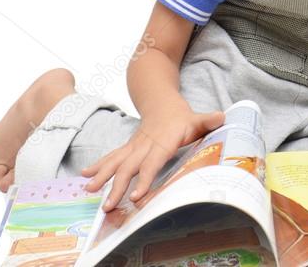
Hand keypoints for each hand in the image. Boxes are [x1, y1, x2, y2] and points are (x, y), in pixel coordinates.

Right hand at [81, 103, 224, 210]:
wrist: (160, 101)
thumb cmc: (180, 116)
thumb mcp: (195, 118)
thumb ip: (207, 120)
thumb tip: (222, 116)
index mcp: (162, 141)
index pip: (152, 162)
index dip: (144, 179)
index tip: (135, 197)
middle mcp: (144, 145)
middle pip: (129, 167)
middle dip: (117, 187)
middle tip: (108, 206)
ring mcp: (133, 146)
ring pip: (116, 162)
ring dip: (102, 177)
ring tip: (90, 192)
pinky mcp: (128, 148)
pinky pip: (111, 157)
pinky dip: (98, 166)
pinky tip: (85, 176)